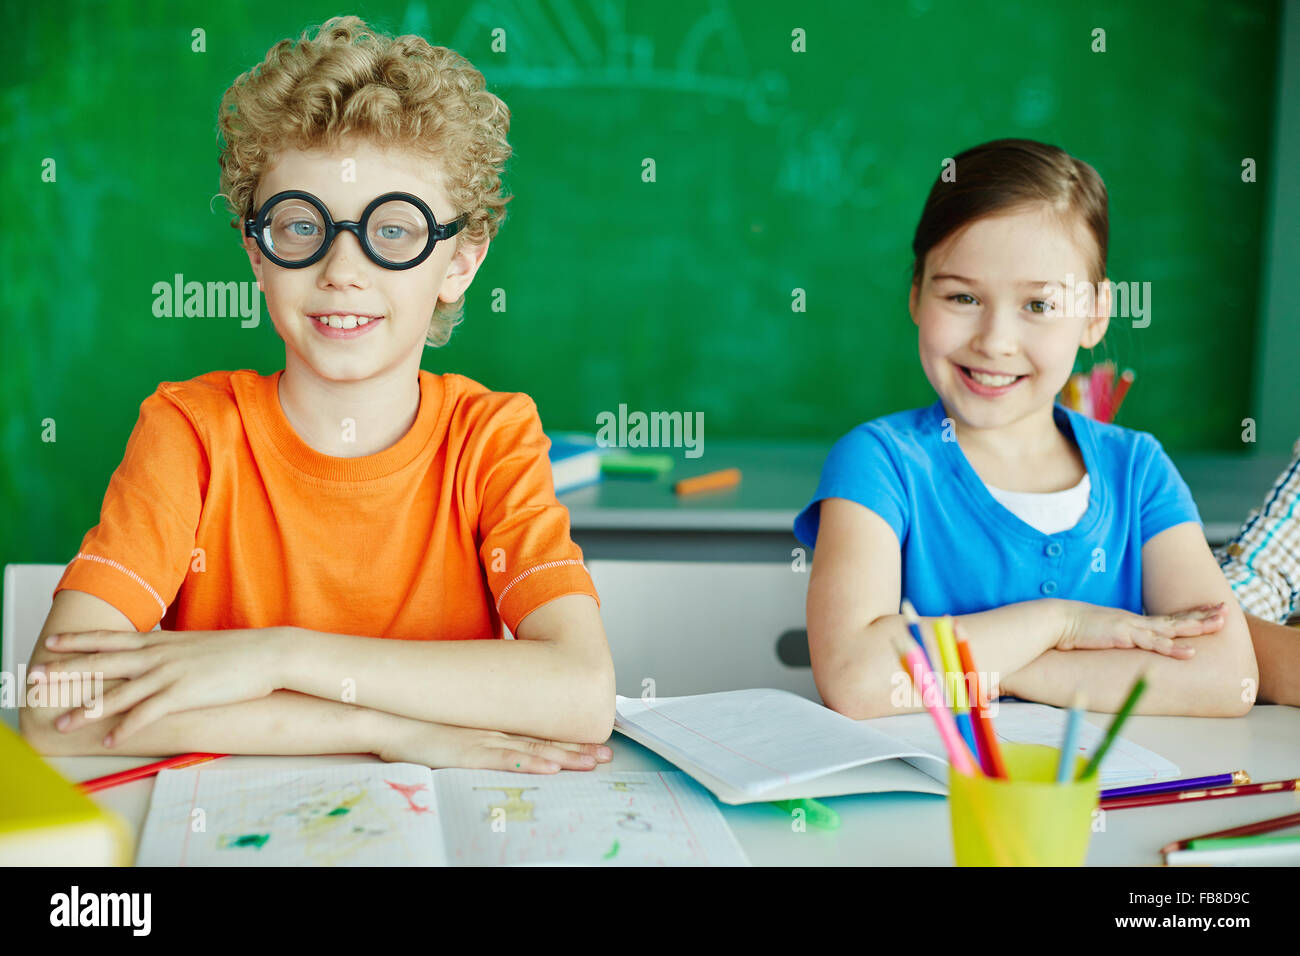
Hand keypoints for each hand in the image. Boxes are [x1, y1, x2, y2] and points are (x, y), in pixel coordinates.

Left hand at [29, 628, 286, 745]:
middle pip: (103, 662)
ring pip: (118, 692)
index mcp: (162, 642)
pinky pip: (147, 713)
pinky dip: (126, 728)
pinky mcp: (184, 693)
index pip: (111, 638)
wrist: (269, 653)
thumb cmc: (240, 652)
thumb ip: (175, 652)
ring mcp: (169, 674)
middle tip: (35, 679)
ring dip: (87, 709)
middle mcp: (158, 655)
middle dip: (66, 672)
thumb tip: (162, 660)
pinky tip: (111, 740)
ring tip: (62, 724)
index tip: (53, 643)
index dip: (80, 641)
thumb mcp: (199, 646)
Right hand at [374, 713, 612, 772]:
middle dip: (578, 749)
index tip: (595, 742)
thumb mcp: (458, 726)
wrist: (388, 718)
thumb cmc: (419, 725)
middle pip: (544, 741)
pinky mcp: (468, 754)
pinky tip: (550, 767)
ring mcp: (483, 741)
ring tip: (592, 762)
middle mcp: (495, 730)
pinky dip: (529, 764)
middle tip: (607, 754)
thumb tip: (505, 742)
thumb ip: (481, 733)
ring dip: (565, 757)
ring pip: (533, 750)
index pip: (539, 733)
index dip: (569, 739)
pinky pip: (504, 760)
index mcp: (494, 724)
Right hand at [1057, 602, 1225, 657]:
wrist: (1057, 621)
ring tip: (1220, 624)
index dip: (1189, 614)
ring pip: (1172, 628)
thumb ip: (1113, 637)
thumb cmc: (1073, 629)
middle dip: (1203, 615)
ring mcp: (1132, 627)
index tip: (1208, 611)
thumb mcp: (1099, 633)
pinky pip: (1154, 645)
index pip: (1167, 618)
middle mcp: (1136, 621)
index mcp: (1132, 621)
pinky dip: (1173, 649)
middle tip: (1226, 610)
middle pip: (1176, 619)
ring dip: (1197, 626)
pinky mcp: (1124, 637)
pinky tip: (1190, 653)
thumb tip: (1121, 645)